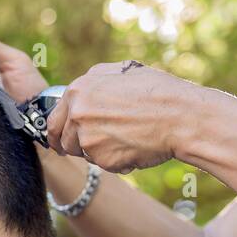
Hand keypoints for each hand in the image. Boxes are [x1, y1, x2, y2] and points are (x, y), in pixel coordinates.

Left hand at [44, 61, 195, 171]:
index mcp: (79, 90)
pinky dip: (117, 162)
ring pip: (84, 154)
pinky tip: (136, 148)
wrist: (181, 117)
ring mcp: (88, 139)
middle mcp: (78, 114)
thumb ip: (95, 80)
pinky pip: (104, 165)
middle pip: (65, 140)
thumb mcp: (123, 71)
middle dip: (77, 145)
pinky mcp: (103, 160)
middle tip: (96, 145)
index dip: (57, 133)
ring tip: (126, 138)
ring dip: (98, 152)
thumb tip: (80, 90)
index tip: (59, 141)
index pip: (54, 119)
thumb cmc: (159, 91)